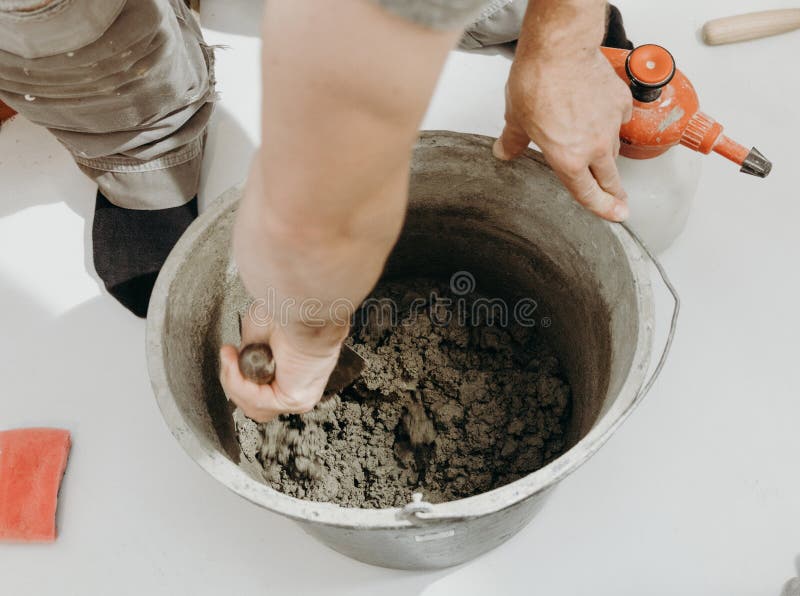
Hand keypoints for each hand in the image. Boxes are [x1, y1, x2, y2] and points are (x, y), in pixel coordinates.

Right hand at [219, 313, 344, 422]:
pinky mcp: (296, 400)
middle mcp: (298, 386)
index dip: (239, 377)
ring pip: (253, 406)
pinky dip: (240, 384)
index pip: (259, 393)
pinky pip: (258, 402)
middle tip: (229, 355)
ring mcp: (299, 396)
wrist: (302, 310)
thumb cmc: (290, 314)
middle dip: (233, 380)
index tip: (230, 354)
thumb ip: (247, 353)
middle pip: (254, 404)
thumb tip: (238, 361)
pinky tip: (235, 366)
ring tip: (230, 359)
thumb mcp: (256, 334)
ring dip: (234, 381)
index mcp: (292, 373)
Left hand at [493, 47, 632, 220]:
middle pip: (610, 178)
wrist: (560, 49)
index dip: (602, 208)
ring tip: (598, 153)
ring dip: (607, 155)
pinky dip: (610, 121)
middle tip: (621, 203)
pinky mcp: (621, 102)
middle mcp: (594, 147)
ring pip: (613, 149)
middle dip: (615, 193)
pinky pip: (618, 119)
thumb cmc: (537, 83)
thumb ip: (513, 141)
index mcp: (568, 159)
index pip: (588, 194)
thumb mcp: (516, 119)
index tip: (616, 215)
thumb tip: (503, 152)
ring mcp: (610, 124)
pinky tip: (598, 114)